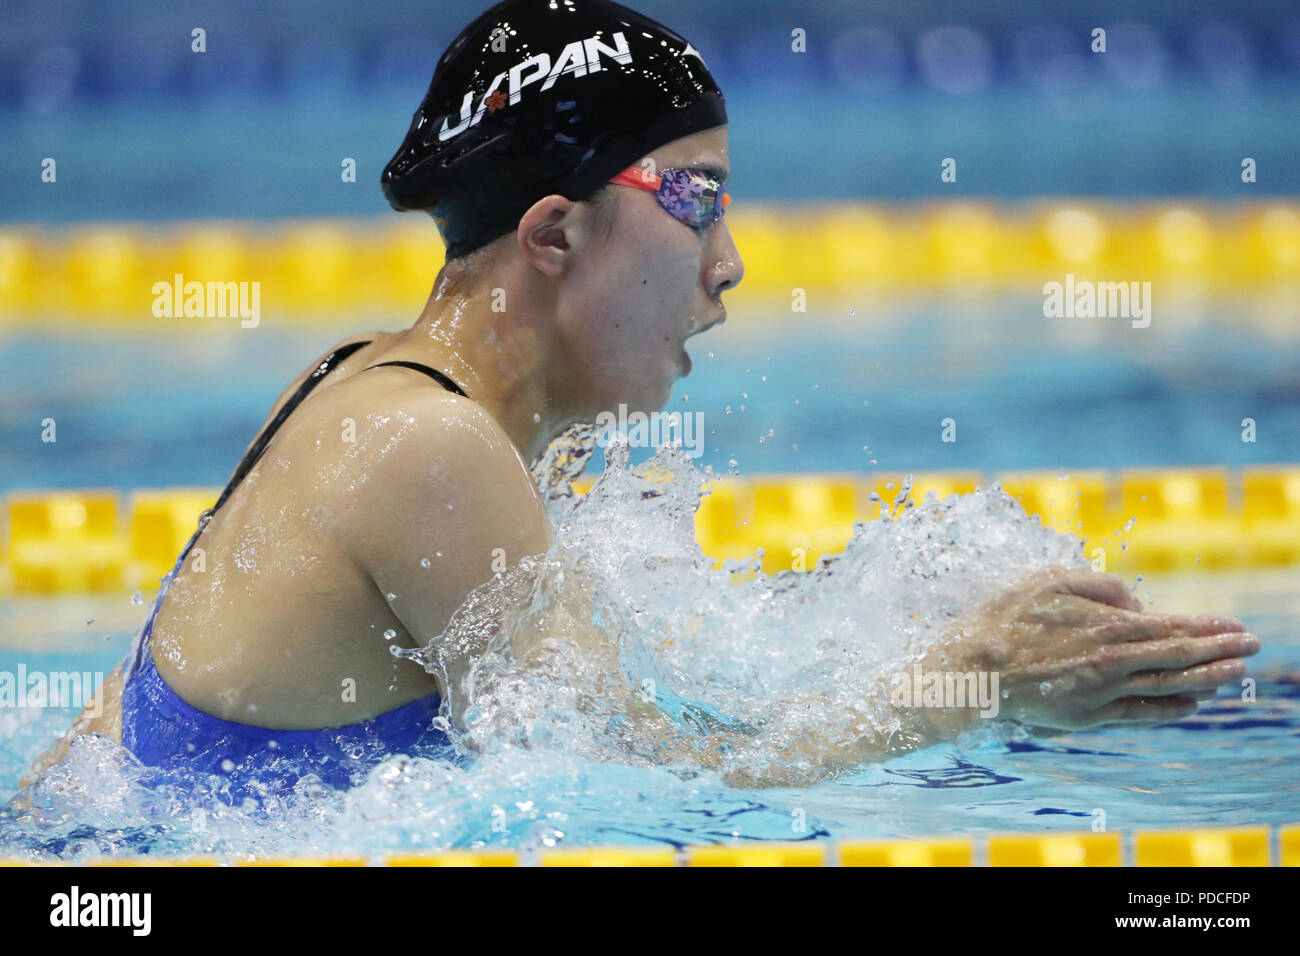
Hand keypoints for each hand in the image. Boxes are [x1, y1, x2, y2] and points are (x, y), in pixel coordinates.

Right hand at [918, 566, 1259, 737]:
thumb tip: (1136, 604)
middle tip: (1252, 647)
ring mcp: (1104, 692)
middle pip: (1180, 657)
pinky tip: (1192, 704)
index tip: (1236, 626)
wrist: (974, 670)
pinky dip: (1172, 708)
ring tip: (1236, 674)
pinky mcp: (1089, 716)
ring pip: (1168, 685)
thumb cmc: (1006, 619)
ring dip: (1208, 679)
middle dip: (1221, 651)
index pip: (1173, 627)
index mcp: (1108, 625)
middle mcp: (1114, 661)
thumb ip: (1100, 586)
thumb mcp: (1050, 581)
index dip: (1209, 627)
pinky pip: (1141, 713)